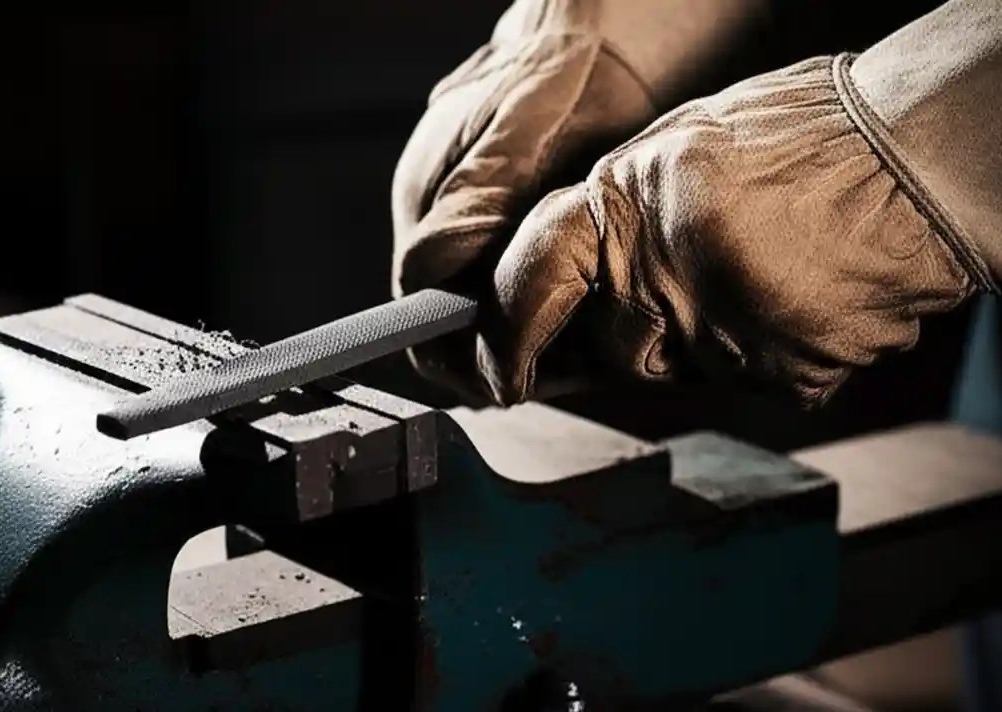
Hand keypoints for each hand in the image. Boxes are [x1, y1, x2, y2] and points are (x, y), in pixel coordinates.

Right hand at [390, 0, 767, 399]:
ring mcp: (461, 228)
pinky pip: (498, 293)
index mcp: (429, 200)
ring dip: (516, 339)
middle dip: (489, 353)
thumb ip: (483, 193)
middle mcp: (435, 221)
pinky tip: (580, 320)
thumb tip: (441, 267)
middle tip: (555, 373)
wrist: (583, 45)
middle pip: (441, 318)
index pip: (418, 299)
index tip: (503, 377)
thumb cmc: (554, 71)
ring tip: (577, 355)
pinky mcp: (492, 233)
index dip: (456, 348)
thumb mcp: (522, 124)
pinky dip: (534, 315)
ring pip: (471, 312)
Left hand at [475, 56, 981, 406]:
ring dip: (720, 338)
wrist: (920, 154)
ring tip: (776, 270)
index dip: (508, 336)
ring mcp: (721, 332)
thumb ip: (623, 219)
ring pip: (691, 369)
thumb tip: (578, 286)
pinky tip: (815, 298)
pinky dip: (783, 352)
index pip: (532, 283)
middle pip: (619, 348)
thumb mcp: (682, 151)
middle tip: (704, 284)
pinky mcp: (784, 376)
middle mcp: (661, 274)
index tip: (500, 375)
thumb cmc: (809, 135)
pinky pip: (760, 382)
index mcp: (624, 203)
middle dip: (646, 331)